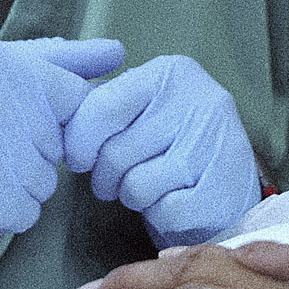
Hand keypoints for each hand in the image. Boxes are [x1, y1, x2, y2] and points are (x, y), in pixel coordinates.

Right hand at [0, 34, 123, 235]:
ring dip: (16, 185)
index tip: (24, 126)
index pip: (75, 101)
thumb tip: (118, 52)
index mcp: (3, 64)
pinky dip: (0, 212)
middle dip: (30, 152)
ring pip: (44, 185)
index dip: (56, 121)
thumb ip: (53, 57)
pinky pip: (23, 215)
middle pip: (59, 147)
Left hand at [63, 55, 259, 246]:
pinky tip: (175, 203)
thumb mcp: (146, 105)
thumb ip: (106, 102)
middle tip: (118, 178)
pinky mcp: (222, 192)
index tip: (80, 157)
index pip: (101, 107)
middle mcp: (200, 101)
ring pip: (135, 186)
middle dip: (105, 176)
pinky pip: (162, 212)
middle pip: (115, 153)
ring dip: (133, 197)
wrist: (231, 187)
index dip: (79, 142)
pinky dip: (160, 216)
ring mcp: (216, 147)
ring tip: (151, 187)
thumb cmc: (173, 144)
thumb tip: (57, 113)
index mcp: (173, 72)